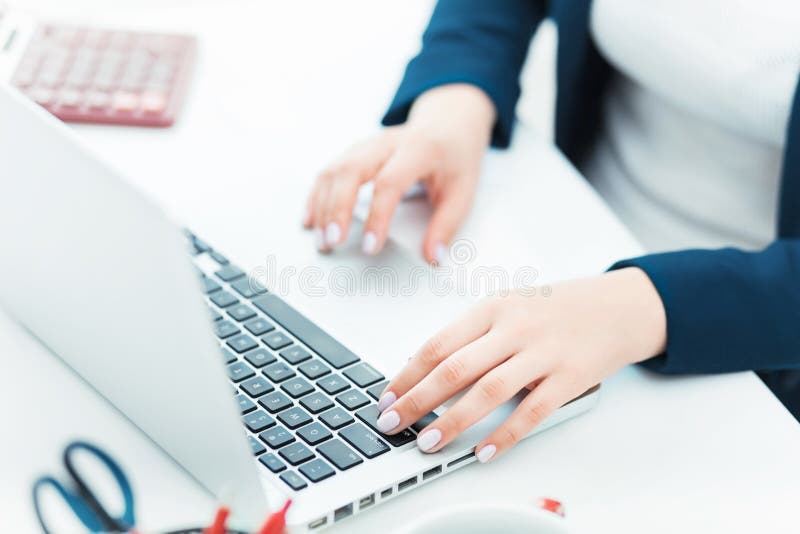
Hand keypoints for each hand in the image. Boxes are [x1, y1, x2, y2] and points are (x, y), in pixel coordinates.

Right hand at [304, 83, 494, 263]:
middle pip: (351, 170)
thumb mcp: (463, 191)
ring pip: (335, 169)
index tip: (370, 247)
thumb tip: (433, 258)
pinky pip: (329, 171)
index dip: (378, 216)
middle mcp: (388, 143)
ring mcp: (368, 144)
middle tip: (332, 241)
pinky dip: (316, 196)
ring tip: (322, 239)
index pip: (390, 182)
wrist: (448, 124)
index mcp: (418, 149)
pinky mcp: (355, 151)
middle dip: (337, 208)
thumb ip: (447, 225)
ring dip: (322, 206)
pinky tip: (311, 219)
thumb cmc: (455, 159)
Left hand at [374, 268, 666, 461]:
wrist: (616, 306)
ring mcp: (542, 353)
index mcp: (492, 308)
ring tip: (428, 442)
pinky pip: (531, 411)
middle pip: (455, 368)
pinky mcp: (569, 377)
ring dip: (453, 420)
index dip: (407, 374)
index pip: (439, 344)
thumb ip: (472, 335)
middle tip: (392, 423)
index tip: (386, 397)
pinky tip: (484, 450)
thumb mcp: (509, 307)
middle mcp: (514, 328)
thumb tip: (425, 370)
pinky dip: (505, 434)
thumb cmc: (555, 310)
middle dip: (417, 399)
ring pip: (489, 391)